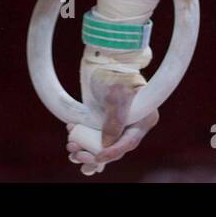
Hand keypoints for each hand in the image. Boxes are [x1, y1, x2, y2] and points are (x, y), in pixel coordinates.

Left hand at [65, 50, 160, 175]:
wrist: (104, 59)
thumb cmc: (114, 73)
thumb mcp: (116, 96)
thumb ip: (114, 121)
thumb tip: (106, 144)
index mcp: (144, 119)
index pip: (129, 142)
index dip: (113, 152)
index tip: (97, 157)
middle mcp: (133, 125)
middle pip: (115, 147)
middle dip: (94, 154)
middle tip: (77, 154)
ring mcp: (120, 124)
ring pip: (103, 146)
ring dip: (86, 150)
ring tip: (71, 148)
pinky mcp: (106, 122)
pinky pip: (96, 138)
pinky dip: (84, 143)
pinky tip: (71, 142)